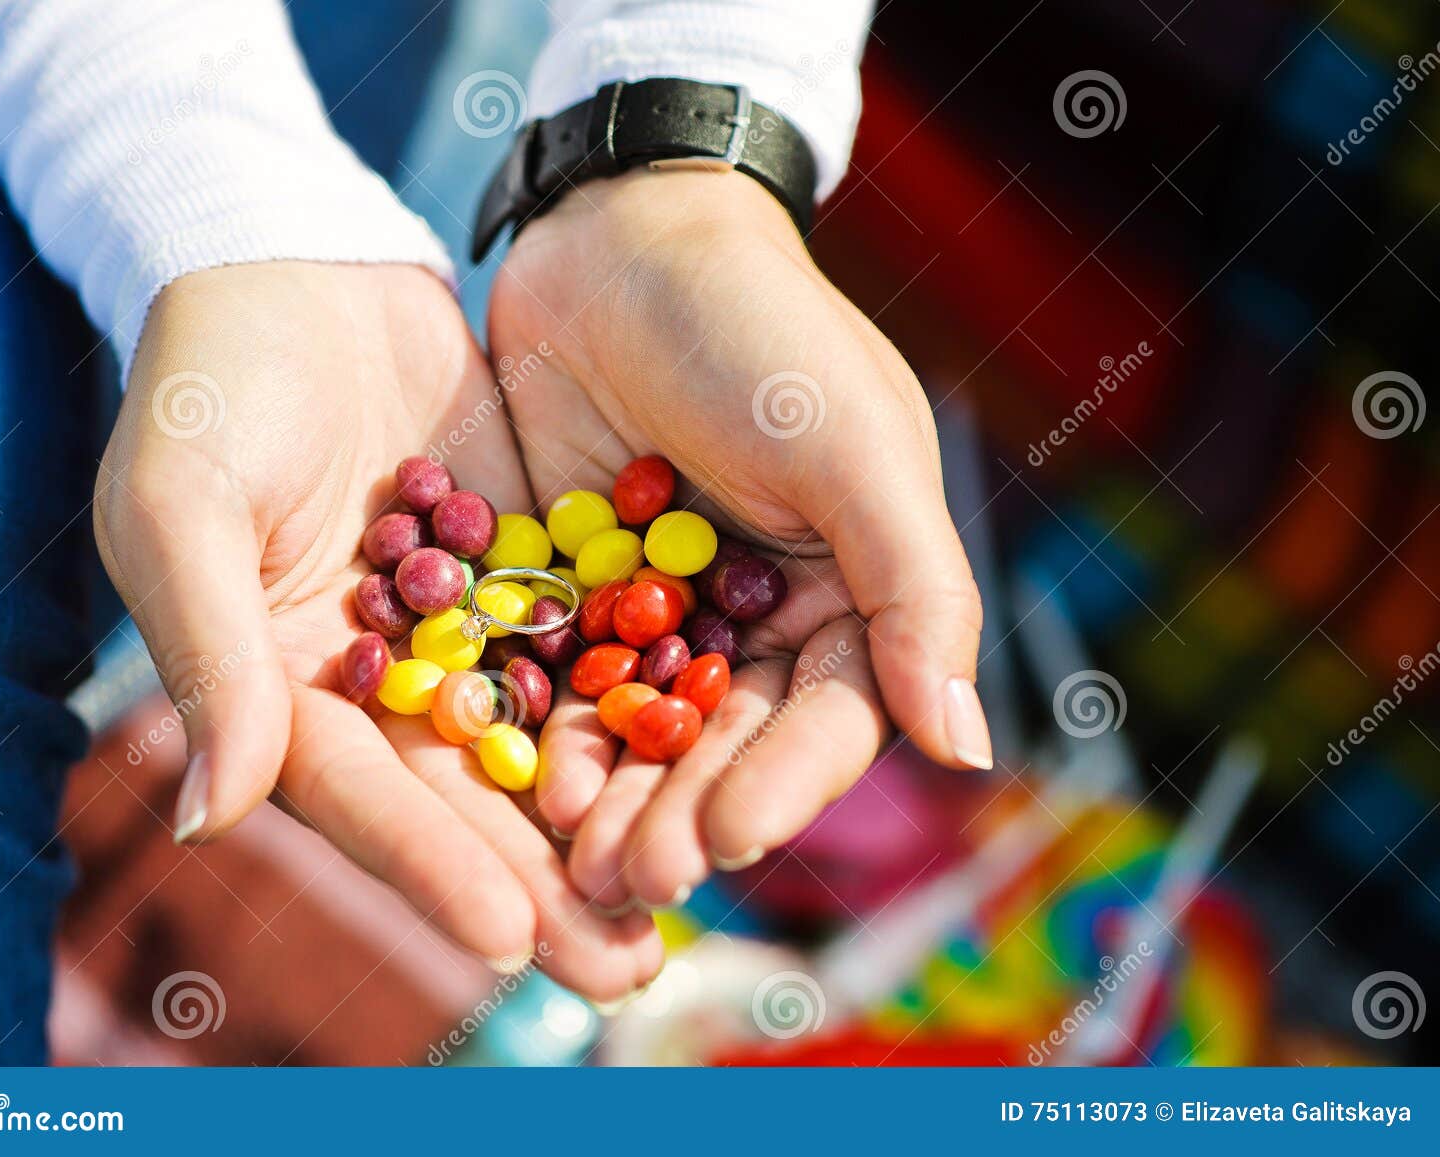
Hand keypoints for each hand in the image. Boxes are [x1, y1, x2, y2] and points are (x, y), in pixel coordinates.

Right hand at [95, 261, 660, 1000]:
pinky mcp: (525, 573)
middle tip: (627, 968)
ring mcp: (459, 630)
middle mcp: (377, 681)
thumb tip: (211, 814)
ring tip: (684, 894)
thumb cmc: (208, 384)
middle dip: (541, 886)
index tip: (506, 939)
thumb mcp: (184, 507)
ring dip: (604, 819)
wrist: (298, 270)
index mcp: (283, 688)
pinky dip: (634, 702)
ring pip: (536, 741)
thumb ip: (211, 657)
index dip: (428, 866)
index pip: (359, 794)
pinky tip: (705, 755)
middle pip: (463, 799)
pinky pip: (582, 647)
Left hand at [489, 170, 989, 910]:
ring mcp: (660, 607)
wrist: (619, 232)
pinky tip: (516, 776)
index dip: (781, 784)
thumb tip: (969, 749)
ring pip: (640, 727)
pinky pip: (558, 673)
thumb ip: (914, 592)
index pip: (826, 716)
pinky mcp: (572, 586)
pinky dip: (541, 726)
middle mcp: (757, 615)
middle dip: (683, 812)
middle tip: (631, 877)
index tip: (727, 838)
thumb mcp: (852, 448)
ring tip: (570, 858)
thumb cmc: (759, 328)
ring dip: (611, 795)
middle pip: (726, 742)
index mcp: (847, 591)